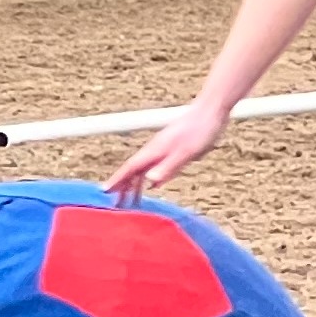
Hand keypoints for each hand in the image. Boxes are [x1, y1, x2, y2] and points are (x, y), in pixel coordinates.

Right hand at [107, 100, 232, 203]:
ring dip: (135, 185)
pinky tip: (152, 185)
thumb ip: (169, 167)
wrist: (211, 111)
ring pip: (144, 169)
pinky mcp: (173, 149)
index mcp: (156, 150)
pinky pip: (155, 167)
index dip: (118, 180)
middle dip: (122, 187)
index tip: (105, 191)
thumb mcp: (186, 152)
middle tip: (115, 205)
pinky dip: (150, 178)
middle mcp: (156, 150)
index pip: (131, 167)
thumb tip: (151, 181)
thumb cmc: (200, 130)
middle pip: (134, 170)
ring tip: (131, 201)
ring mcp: (164, 149)